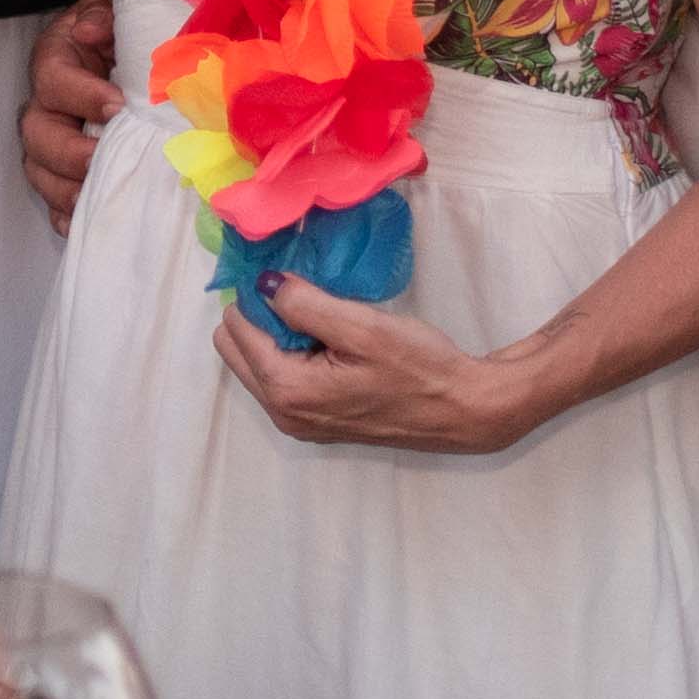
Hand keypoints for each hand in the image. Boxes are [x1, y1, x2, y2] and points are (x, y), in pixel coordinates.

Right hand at [17, 0, 119, 230]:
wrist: (125, 51)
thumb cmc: (121, 31)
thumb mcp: (112, 8)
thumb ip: (102, 11)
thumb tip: (91, 30)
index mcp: (57, 61)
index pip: (53, 79)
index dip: (81, 95)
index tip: (117, 106)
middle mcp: (46, 105)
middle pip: (37, 135)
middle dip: (68, 153)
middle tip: (101, 159)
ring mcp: (51, 142)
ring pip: (40, 171)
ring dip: (65, 190)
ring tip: (96, 197)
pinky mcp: (64, 171)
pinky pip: (53, 201)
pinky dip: (64, 217)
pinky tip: (83, 224)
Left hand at [214, 276, 530, 454]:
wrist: (464, 410)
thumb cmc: (419, 367)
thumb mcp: (362, 326)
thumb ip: (303, 304)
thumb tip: (262, 284)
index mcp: (286, 389)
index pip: (235, 328)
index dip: (258, 295)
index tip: (290, 277)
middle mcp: (281, 412)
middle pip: (235, 348)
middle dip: (259, 315)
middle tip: (304, 295)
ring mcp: (297, 422)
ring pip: (255, 363)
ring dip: (276, 334)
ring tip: (321, 316)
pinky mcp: (315, 421)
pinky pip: (280, 378)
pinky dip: (292, 353)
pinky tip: (329, 340)